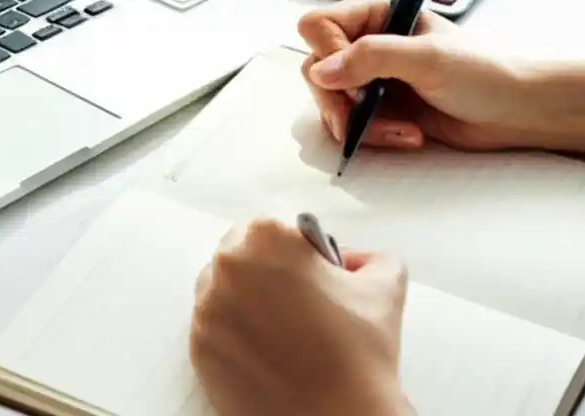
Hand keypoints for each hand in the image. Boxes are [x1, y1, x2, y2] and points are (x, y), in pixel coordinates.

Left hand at [190, 219, 412, 415]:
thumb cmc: (359, 354)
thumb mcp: (385, 284)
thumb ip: (369, 256)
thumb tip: (348, 259)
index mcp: (266, 239)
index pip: (270, 229)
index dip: (294, 253)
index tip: (309, 275)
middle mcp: (226, 268)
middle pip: (239, 257)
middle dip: (264, 274)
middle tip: (297, 304)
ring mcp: (207, 310)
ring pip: (220, 292)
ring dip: (245, 303)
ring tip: (281, 331)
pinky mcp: (198, 349)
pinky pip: (212, 330)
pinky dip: (234, 337)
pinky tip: (266, 352)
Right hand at [297, 0, 531, 150]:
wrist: (516, 112)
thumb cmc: (484, 74)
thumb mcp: (428, 58)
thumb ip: (372, 58)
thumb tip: (321, 71)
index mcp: (377, 14)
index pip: (319, 26)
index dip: (327, 53)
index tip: (351, 79)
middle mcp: (368, 43)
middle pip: (317, 68)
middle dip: (339, 100)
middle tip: (360, 117)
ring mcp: (372, 79)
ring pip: (330, 102)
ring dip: (360, 124)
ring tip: (402, 130)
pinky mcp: (380, 110)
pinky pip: (352, 126)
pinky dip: (374, 136)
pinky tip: (409, 135)